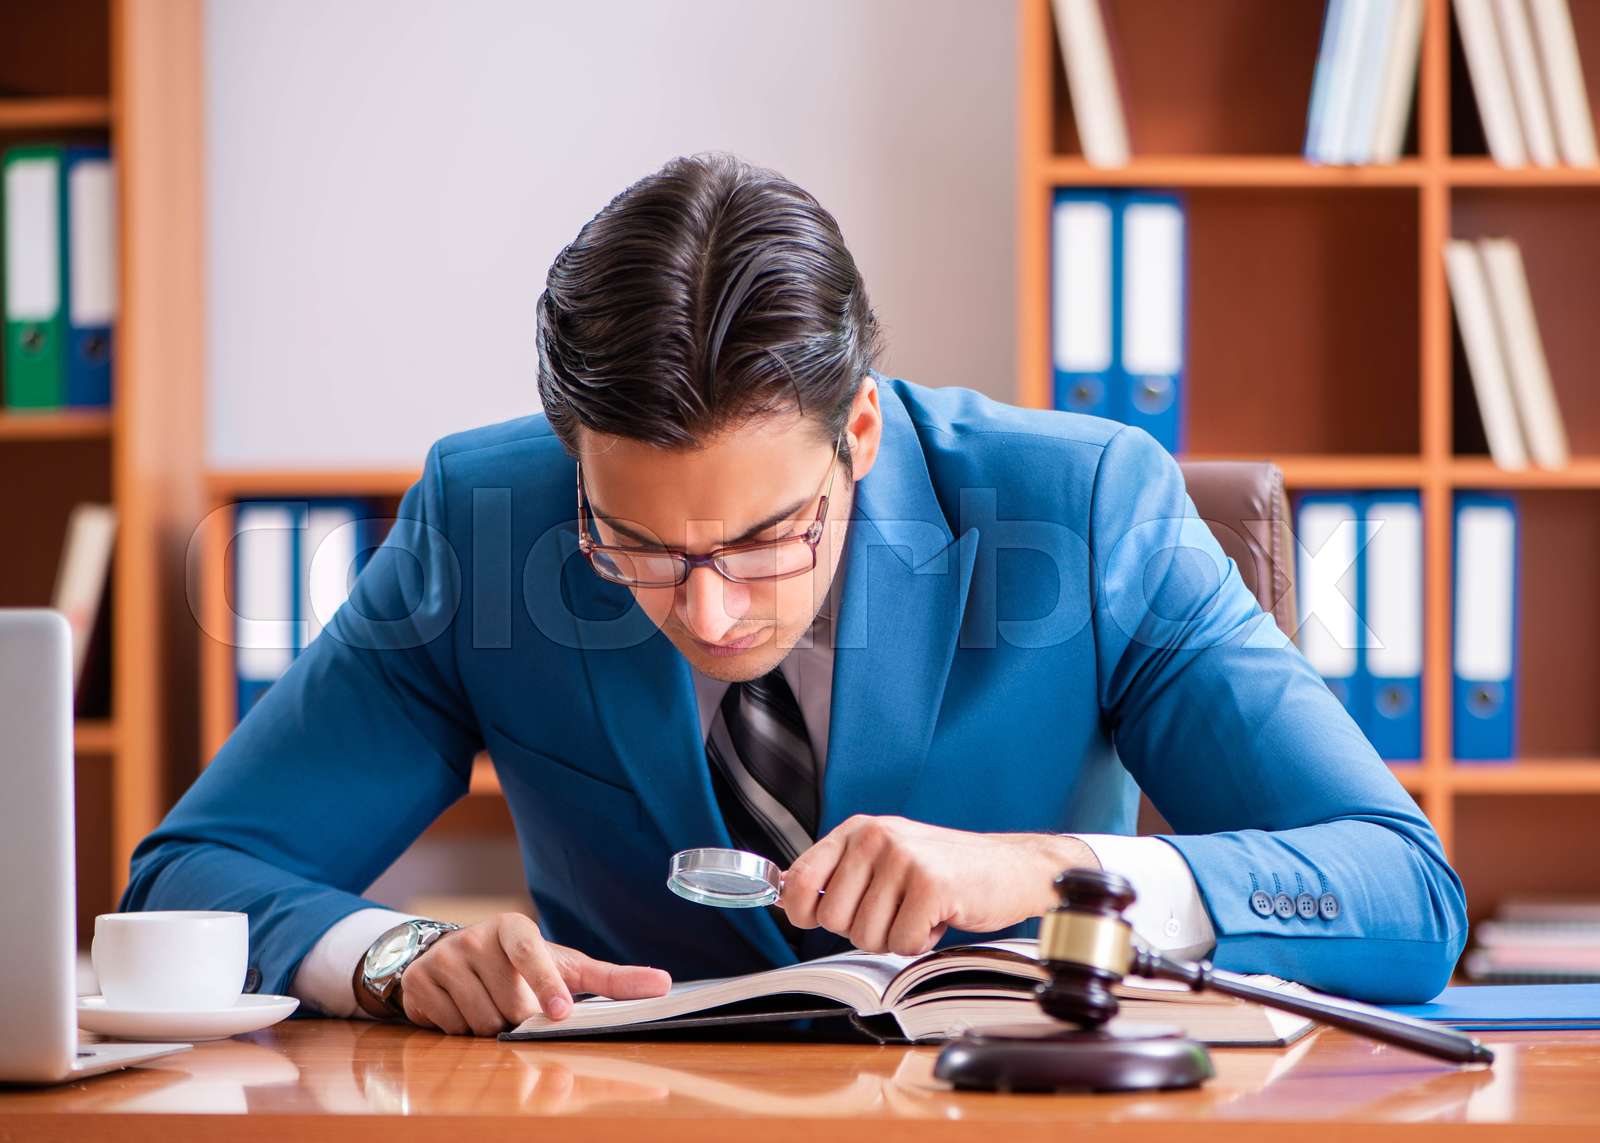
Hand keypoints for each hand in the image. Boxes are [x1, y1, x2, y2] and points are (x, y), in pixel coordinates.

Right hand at [396, 912, 670, 1035]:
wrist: (454, 958)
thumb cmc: (522, 966)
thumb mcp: (566, 966)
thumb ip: (613, 979)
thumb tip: (665, 985)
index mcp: (515, 927)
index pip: (531, 952)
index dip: (546, 983)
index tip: (561, 1012)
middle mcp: (476, 937)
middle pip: (509, 1005)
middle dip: (520, 1019)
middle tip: (519, 1007)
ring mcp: (444, 958)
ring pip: (481, 1022)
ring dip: (493, 1028)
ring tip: (492, 1006)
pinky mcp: (419, 983)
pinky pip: (451, 1028)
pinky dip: (463, 1030)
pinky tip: (465, 1009)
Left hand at [779, 816, 1098, 955]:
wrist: (1012, 868)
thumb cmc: (947, 870)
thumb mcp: (887, 859)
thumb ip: (843, 875)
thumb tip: (789, 898)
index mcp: (859, 829)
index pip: (801, 878)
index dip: (802, 911)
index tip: (815, 919)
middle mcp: (876, 837)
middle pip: (832, 919)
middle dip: (863, 930)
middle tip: (896, 912)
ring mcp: (904, 858)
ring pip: (866, 936)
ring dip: (895, 938)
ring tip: (921, 912)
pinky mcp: (930, 885)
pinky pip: (902, 942)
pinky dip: (921, 943)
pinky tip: (939, 917)